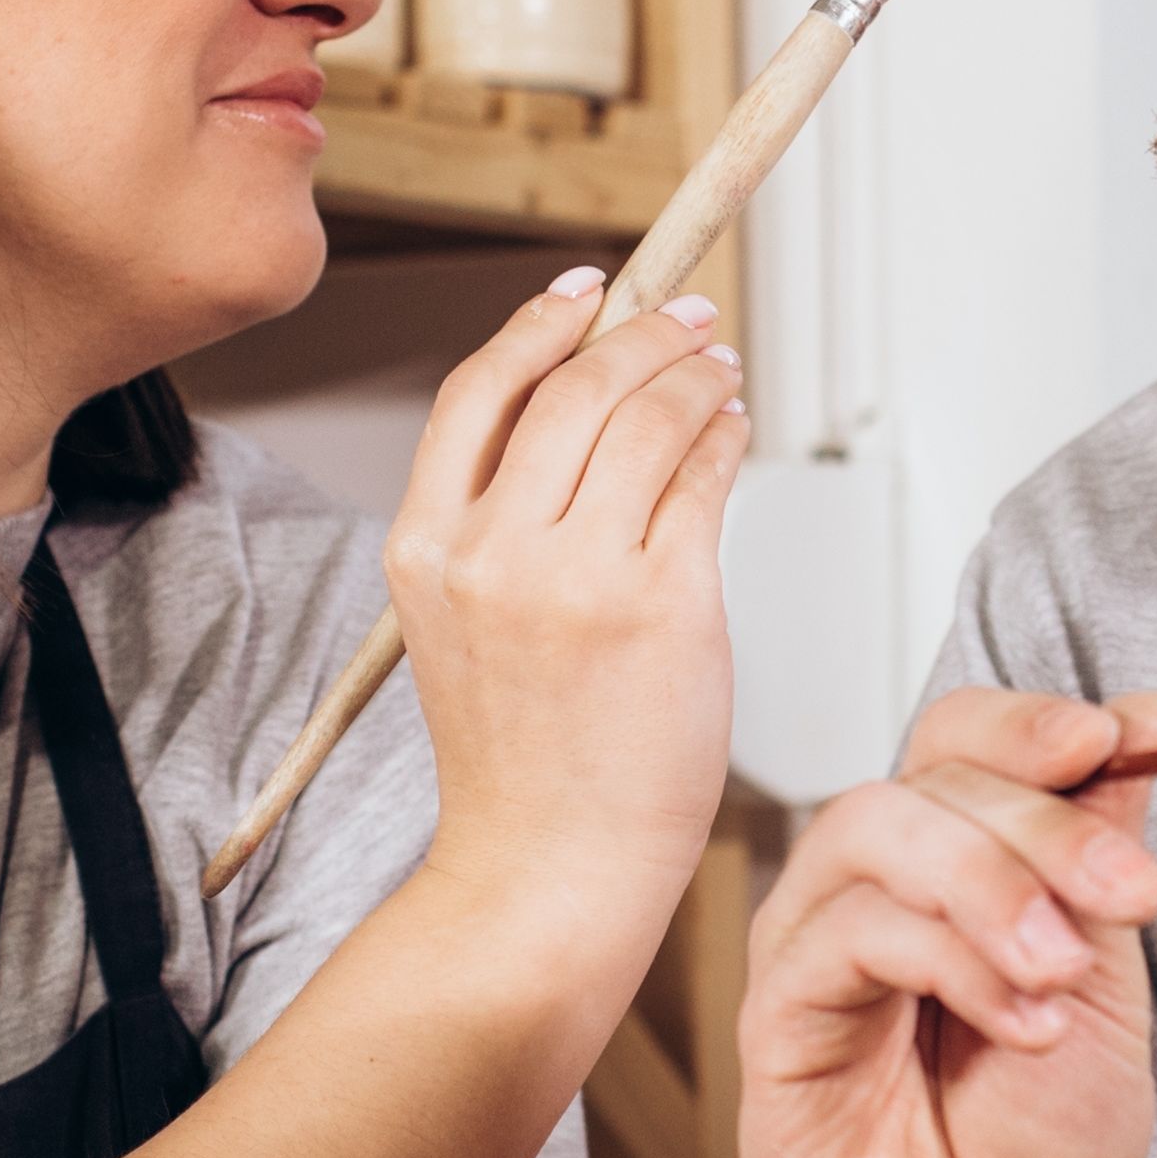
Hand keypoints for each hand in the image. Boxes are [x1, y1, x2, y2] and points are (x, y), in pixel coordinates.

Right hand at [387, 271, 751, 969]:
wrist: (548, 869)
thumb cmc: (524, 754)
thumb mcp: (466, 621)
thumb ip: (505, 517)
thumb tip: (589, 395)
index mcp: (423, 549)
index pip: (477, 392)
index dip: (538, 323)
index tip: (589, 288)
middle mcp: (491, 553)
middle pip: (575, 386)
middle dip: (644, 331)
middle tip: (689, 315)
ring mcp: (577, 578)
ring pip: (648, 419)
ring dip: (696, 375)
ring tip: (719, 370)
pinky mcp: (664, 604)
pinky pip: (704, 480)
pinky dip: (724, 437)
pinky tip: (733, 430)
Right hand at [728, 688, 1156, 1157]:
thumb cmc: (1038, 1157)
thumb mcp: (1104, 980)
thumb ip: (1099, 857)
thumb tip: (1141, 721)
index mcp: (952, 868)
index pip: (963, 738)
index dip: (1033, 723)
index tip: (1128, 737)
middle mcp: (874, 892)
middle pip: (930, 773)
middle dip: (1046, 822)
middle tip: (1133, 893)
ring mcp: (815, 947)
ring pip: (877, 830)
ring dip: (994, 885)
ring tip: (1060, 976)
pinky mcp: (774, 1017)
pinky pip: (845, 932)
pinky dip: (948, 960)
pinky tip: (1016, 1024)